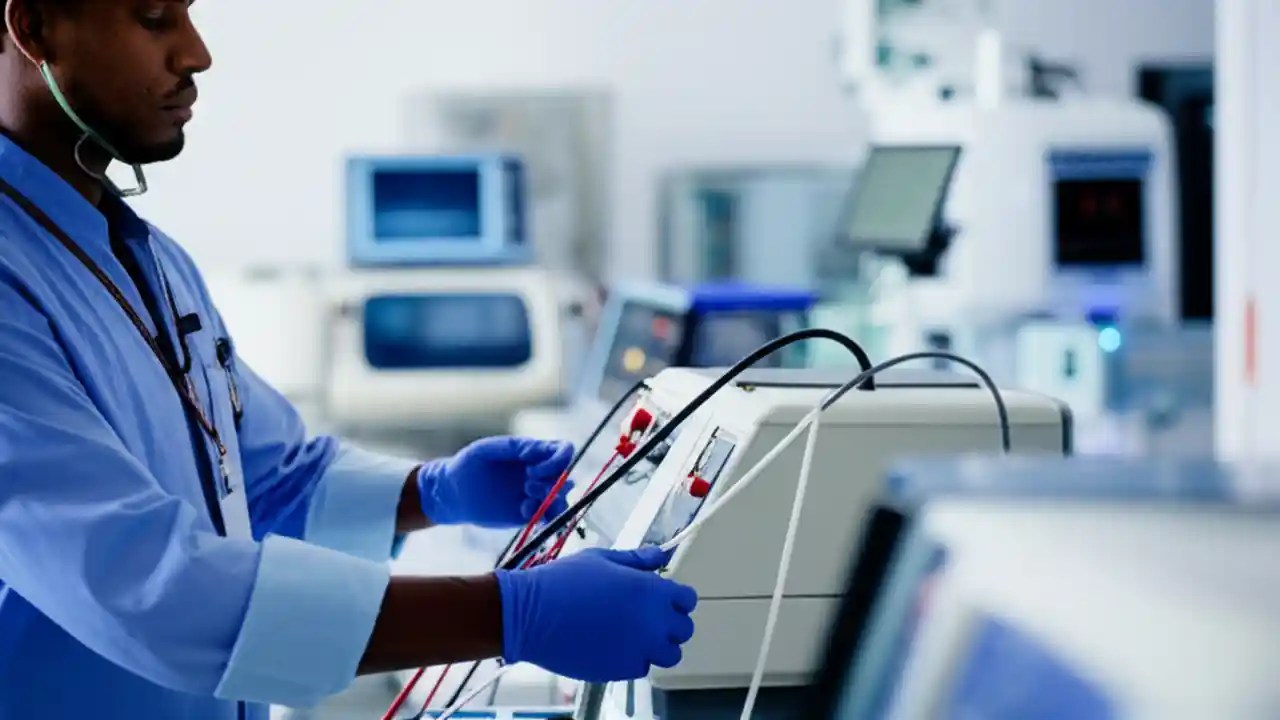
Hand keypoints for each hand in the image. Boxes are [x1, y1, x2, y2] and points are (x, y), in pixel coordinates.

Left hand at [417, 437, 573, 528]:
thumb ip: (512, 447)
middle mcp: (539, 473)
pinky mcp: (528, 514)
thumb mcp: (486, 449)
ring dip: (553, 500)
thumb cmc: (468, 465)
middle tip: (528, 485)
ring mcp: (535, 494)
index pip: (563, 451)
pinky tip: (523, 511)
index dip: (558, 459)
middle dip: (554, 482)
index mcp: (533, 452)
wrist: (453, 493)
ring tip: (528, 500)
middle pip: (566, 476)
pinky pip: (548, 517)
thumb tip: (536, 452)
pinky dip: (543, 515)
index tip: (532, 467)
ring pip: (562, 499)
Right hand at [495, 546, 697, 681]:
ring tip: (635, 636)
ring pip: (669, 654)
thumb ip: (638, 560)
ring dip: (658, 646)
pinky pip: (642, 667)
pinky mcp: (622, 669)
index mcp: (650, 590)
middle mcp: (652, 621)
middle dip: (670, 623)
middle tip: (648, 618)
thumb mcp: (603, 559)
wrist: (531, 614)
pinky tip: (615, 645)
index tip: (664, 599)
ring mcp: (639, 648)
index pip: (687, 600)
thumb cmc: (562, 582)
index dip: (677, 599)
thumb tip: (662, 556)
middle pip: (684, 630)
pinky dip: (634, 659)